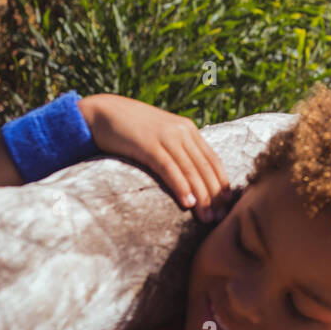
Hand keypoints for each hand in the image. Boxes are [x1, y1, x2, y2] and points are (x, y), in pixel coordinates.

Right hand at [79, 93, 231, 220]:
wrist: (101, 112)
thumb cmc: (130, 129)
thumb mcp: (160, 136)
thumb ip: (176, 150)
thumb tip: (189, 175)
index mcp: (188, 130)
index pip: (212, 159)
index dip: (222, 181)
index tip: (229, 202)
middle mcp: (182, 132)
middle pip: (205, 167)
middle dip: (215, 194)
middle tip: (220, 217)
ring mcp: (166, 137)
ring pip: (191, 170)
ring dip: (202, 196)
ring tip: (207, 217)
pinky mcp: (149, 145)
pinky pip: (170, 169)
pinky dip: (181, 186)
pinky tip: (188, 203)